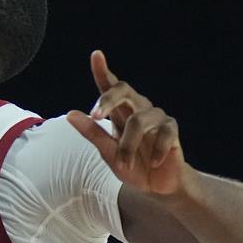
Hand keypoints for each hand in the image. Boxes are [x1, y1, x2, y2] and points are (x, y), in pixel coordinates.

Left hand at [66, 49, 185, 193]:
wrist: (158, 187)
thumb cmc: (133, 167)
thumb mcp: (108, 153)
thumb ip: (92, 133)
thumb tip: (70, 114)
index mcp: (120, 112)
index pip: (110, 87)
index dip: (103, 71)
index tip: (96, 55)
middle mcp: (138, 109)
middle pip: (125, 90)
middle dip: (108, 99)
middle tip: (95, 114)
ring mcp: (156, 117)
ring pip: (138, 120)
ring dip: (128, 146)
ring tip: (124, 165)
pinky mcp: (171, 130)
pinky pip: (163, 133)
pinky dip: (155, 151)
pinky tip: (152, 163)